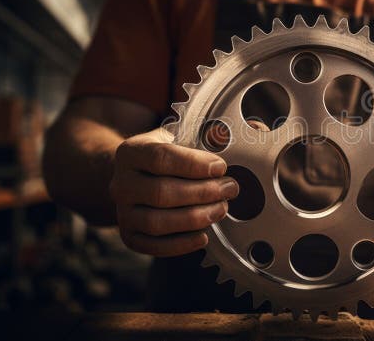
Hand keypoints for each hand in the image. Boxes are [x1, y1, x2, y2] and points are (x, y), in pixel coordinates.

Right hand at [111, 128, 238, 256]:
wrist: (135, 177)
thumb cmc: (166, 156)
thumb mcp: (180, 136)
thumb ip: (211, 133)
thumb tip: (253, 128)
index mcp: (131, 151)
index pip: (160, 158)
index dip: (193, 164)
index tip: (221, 166)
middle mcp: (120, 182)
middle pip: (161, 193)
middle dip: (202, 193)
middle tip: (230, 189)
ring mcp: (122, 211)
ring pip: (156, 222)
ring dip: (195, 219)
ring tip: (220, 210)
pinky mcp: (129, 235)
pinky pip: (153, 245)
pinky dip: (181, 244)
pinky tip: (204, 236)